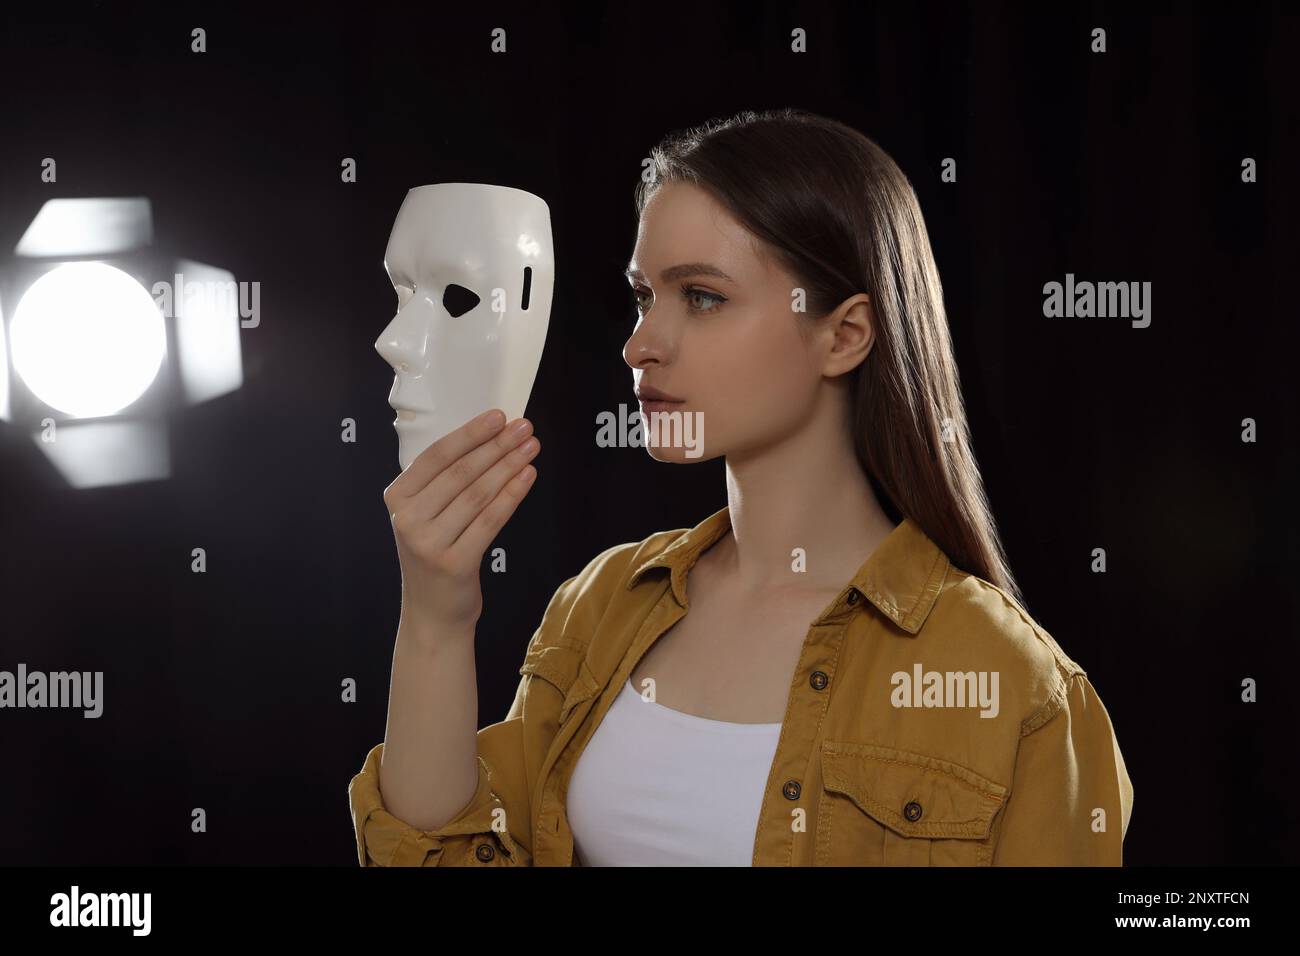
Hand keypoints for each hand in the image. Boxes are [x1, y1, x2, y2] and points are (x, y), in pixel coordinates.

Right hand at [383, 409, 539, 642]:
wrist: (432, 613)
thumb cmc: (436, 553)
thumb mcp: (426, 515)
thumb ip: (444, 482)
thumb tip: (490, 439)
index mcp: (396, 498)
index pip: (436, 456)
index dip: (470, 434)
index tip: (499, 416)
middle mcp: (407, 520)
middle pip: (461, 472)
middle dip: (497, 446)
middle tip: (524, 427)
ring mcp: (428, 543)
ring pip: (478, 494)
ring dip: (509, 466)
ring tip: (531, 448)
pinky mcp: (454, 563)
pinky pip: (490, 521)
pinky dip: (512, 495)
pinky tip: (528, 477)